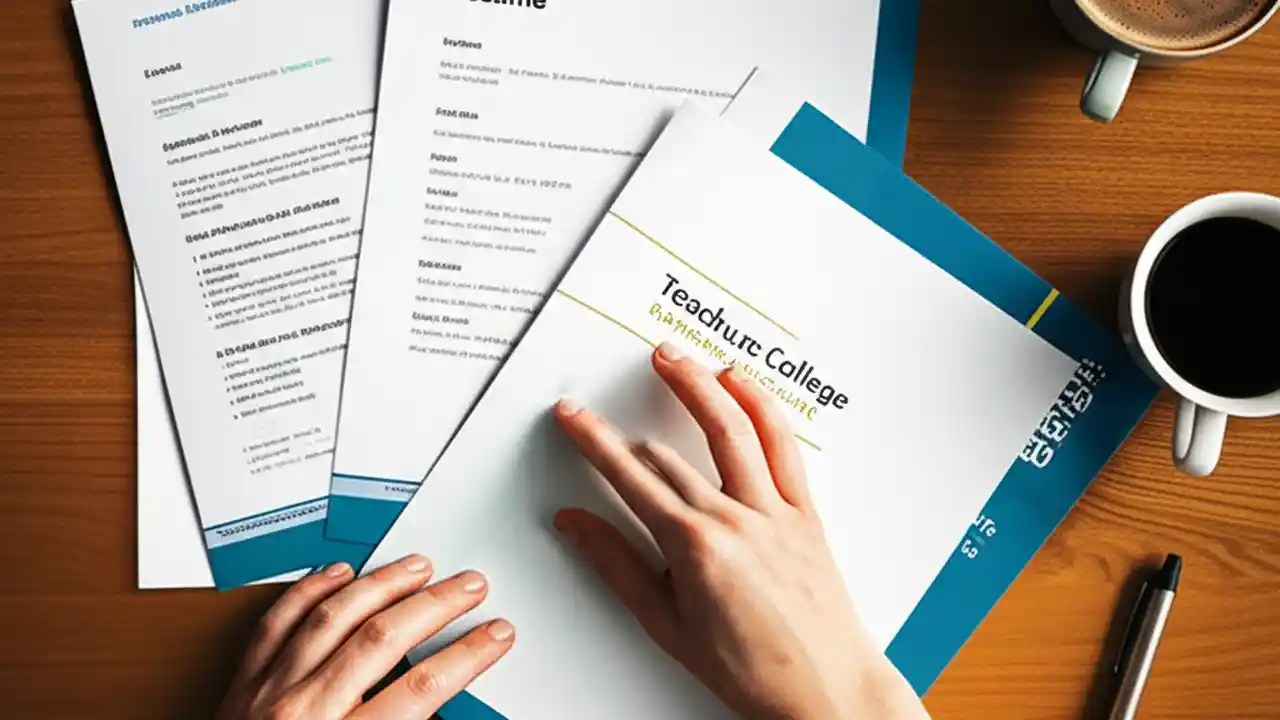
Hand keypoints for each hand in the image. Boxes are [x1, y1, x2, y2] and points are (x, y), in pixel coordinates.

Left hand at [217, 555, 514, 719]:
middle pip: (383, 639)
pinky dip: (309, 592)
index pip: (422, 687)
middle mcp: (304, 713)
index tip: (495, 635)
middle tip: (469, 587)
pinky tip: (338, 574)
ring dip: (381, 585)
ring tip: (417, 568)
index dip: (467, 655)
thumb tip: (446, 708)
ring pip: (332, 616)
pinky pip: (278, 622)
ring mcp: (267, 693)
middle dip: (436, 606)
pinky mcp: (241, 684)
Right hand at [552, 342, 927, 719]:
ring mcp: (774, 510)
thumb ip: (616, 566)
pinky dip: (761, 407)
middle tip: (605, 396)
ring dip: (698, 386)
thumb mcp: (666, 625)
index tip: (573, 415)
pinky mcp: (805, 511)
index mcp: (693, 548)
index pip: (628, 477)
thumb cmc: (750, 670)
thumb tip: (574, 524)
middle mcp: (734, 519)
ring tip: (673, 358)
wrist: (825, 690)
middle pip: (669, 454)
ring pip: (730, 429)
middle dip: (629, 422)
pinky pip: (782, 445)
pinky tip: (741, 385)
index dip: (593, 440)